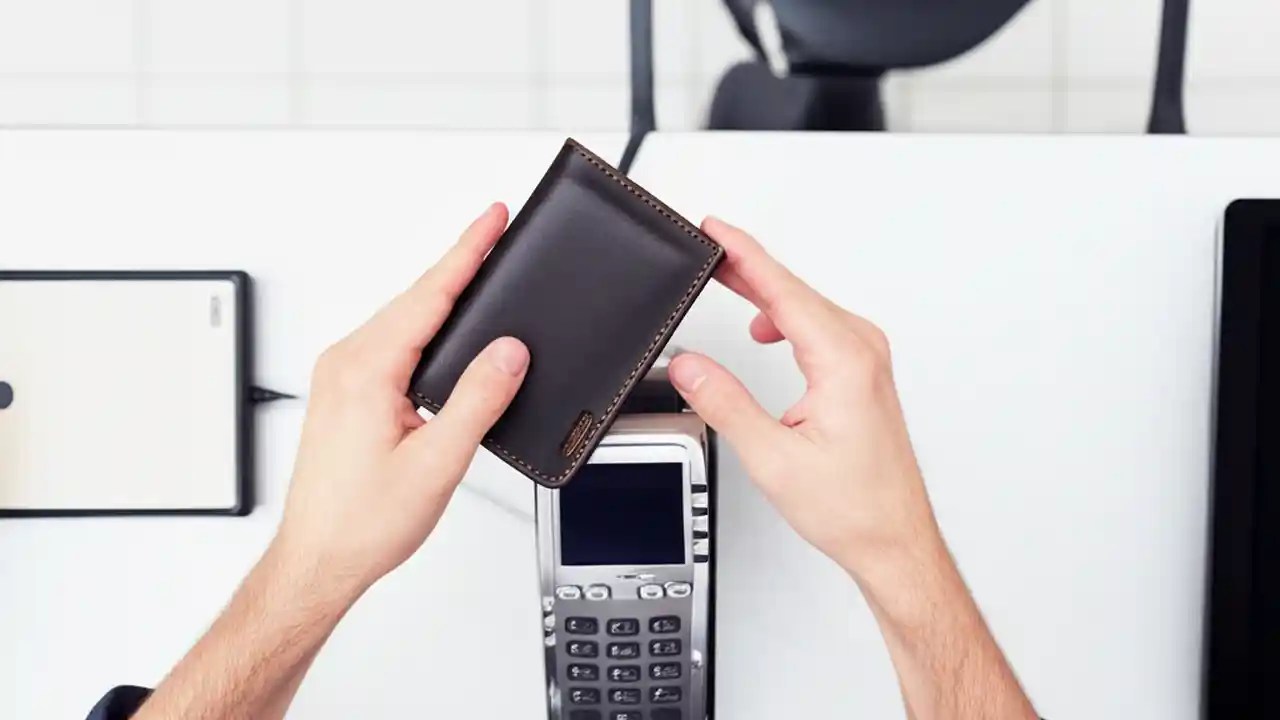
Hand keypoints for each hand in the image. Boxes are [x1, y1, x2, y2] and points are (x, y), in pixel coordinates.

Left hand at [276, 203, 528, 597]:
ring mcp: (340, 378)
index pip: (428, 296)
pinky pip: (389, 343)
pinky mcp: (343, 394)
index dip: (466, 252)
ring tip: (477, 273)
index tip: (491, 219)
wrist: (317, 560)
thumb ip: (476, 401)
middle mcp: (345, 365)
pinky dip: (423, 327)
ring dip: (440, 296)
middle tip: (494, 233)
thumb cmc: (362, 522)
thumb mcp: (436, 463)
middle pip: (412, 299)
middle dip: (458, 264)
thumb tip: (508, 352)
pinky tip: (443, 330)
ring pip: (400, 320)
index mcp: (365, 371)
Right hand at [668, 217, 939, 580]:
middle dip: (746, 266)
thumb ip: (725, 403)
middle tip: (705, 247)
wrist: (893, 537)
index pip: (783, 290)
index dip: (742, 253)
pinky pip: (818, 326)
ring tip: (725, 279)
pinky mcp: (863, 372)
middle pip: (794, 290)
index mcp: (843, 361)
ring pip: (806, 306)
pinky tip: (763, 328)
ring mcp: (866, 359)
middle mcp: (861, 350)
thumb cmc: (853, 506)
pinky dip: (784, 318)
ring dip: (764, 292)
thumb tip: (690, 365)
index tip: (714, 228)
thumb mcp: (772, 458)